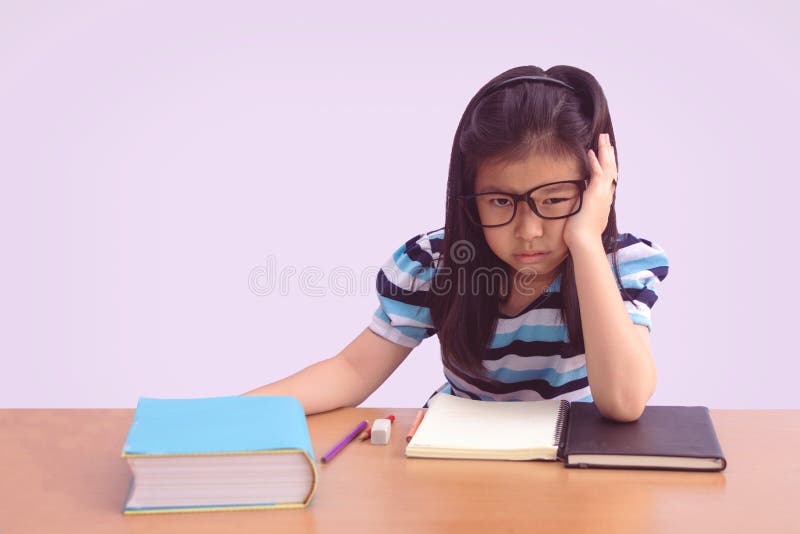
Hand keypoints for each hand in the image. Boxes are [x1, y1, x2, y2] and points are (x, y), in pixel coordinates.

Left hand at [563, 132, 617, 248]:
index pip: (607, 179)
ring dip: (604, 152)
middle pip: (611, 170)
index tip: (604, 155)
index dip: (607, 166)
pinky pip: (597, 174)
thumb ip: (579, 209)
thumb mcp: (581, 218)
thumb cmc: (580, 235)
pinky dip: (595, 162)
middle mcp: (605, 196)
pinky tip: (591, 152)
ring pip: (607, 168)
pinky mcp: (595, 194)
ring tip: (603, 139)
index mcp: (602, 201)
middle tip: (607, 141)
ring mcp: (602, 194)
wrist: (584, 242)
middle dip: (608, 154)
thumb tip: (573, 208)